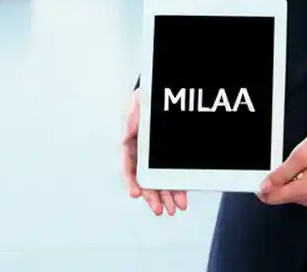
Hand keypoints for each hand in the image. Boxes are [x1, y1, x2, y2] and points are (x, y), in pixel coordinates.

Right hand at [122, 90, 187, 215]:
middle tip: (158, 209)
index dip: (131, 182)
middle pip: (146, 181)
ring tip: (171, 209)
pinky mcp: (172, 161)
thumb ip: (130, 122)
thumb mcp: (136, 108)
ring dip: (165, 198)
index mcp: (132, 146)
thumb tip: (125, 137)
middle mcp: (144, 156)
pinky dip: (178, 190)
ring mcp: (158, 160)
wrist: (165, 97)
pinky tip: (181, 200)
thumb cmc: (147, 102)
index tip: (136, 193)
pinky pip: (174, 177)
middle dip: (152, 197)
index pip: (129, 168)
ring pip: (160, 183)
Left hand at [257, 128, 306, 209]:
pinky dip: (298, 180)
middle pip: (282, 195)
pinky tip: (306, 168)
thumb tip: (265, 187)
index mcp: (304, 191)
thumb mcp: (299, 156)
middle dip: (279, 181)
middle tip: (290, 163)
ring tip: (301, 163)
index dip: (263, 188)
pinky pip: (302, 190)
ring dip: (289, 180)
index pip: (274, 198)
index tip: (261, 177)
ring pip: (291, 193)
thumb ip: (281, 174)